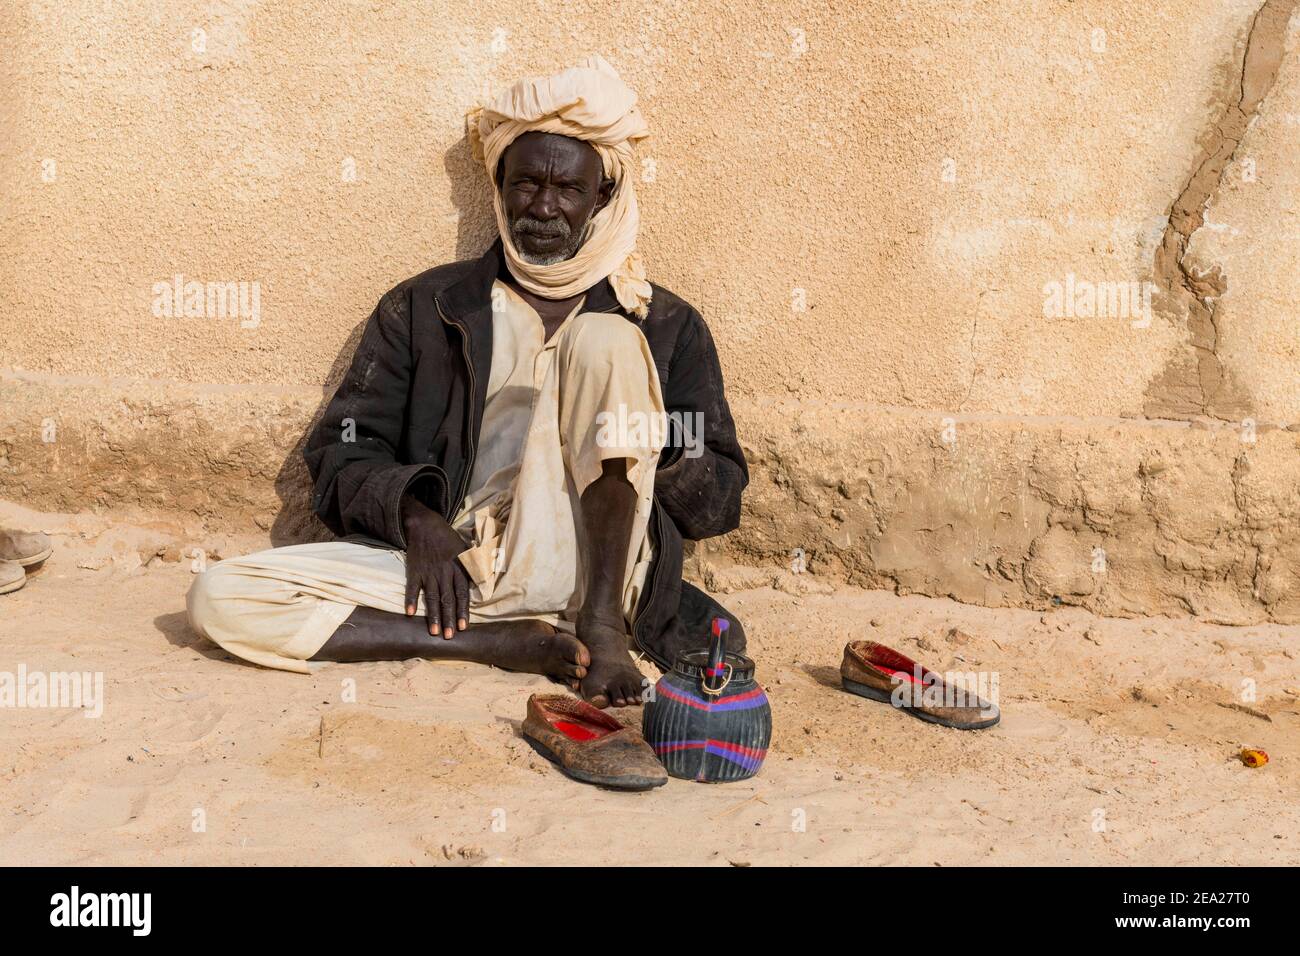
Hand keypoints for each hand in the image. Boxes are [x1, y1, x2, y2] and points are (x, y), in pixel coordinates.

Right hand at [401, 496, 470, 638]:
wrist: (425, 525)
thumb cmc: (448, 539)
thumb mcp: (466, 549)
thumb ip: (474, 567)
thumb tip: (485, 582)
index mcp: (458, 568)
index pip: (462, 594)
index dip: (463, 611)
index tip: (464, 627)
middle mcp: (444, 572)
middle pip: (447, 599)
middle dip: (449, 619)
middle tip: (450, 636)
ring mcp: (428, 572)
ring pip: (431, 597)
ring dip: (433, 616)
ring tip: (434, 632)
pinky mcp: (414, 570)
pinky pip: (412, 587)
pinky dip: (410, 600)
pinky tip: (410, 614)